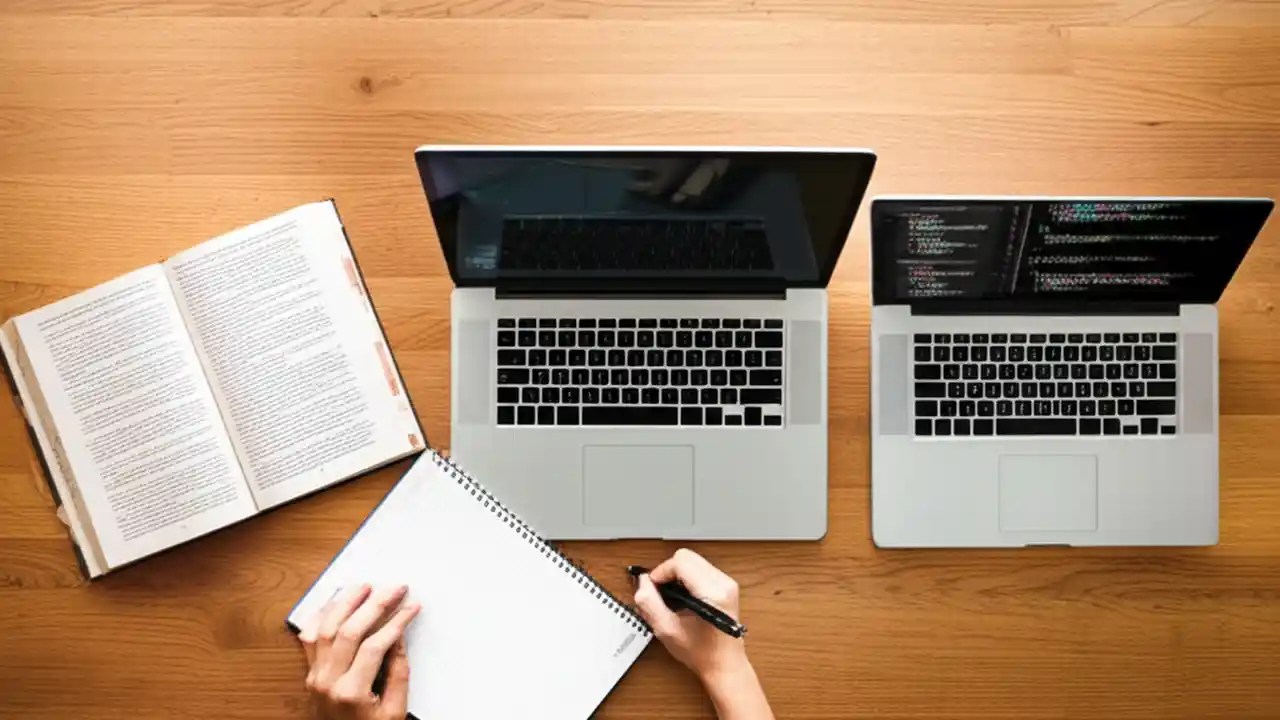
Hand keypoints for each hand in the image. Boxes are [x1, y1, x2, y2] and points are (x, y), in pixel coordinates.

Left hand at [298, 584, 420, 719]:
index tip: (411, 607)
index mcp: (351, 692)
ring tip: (364, 586)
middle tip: (393, 588)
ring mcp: (315, 677)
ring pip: (326, 629)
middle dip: (374, 605)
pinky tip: (334, 603)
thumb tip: (398, 637)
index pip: (374, 646)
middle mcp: (328, 682)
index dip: (396, 622)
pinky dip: (320, 617)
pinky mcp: (311, 675)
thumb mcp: (394, 711)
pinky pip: (310, 639)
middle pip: (349, 631)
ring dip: (346, 603)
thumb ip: (397, 673)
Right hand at [632, 549, 748, 685]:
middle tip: (660, 592)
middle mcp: (723, 584)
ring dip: (677, 574)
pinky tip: (683, 597)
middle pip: (687, 557)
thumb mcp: (667, 630)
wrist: (724, 664)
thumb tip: (642, 581)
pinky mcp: (726, 585)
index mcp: (713, 593)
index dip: (661, 572)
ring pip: (693, 561)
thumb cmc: (702, 652)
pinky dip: (687, 578)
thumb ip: (650, 603)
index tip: (652, 587)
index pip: (680, 562)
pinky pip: (701, 568)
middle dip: (668, 571)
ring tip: (671, 597)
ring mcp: (727, 583)